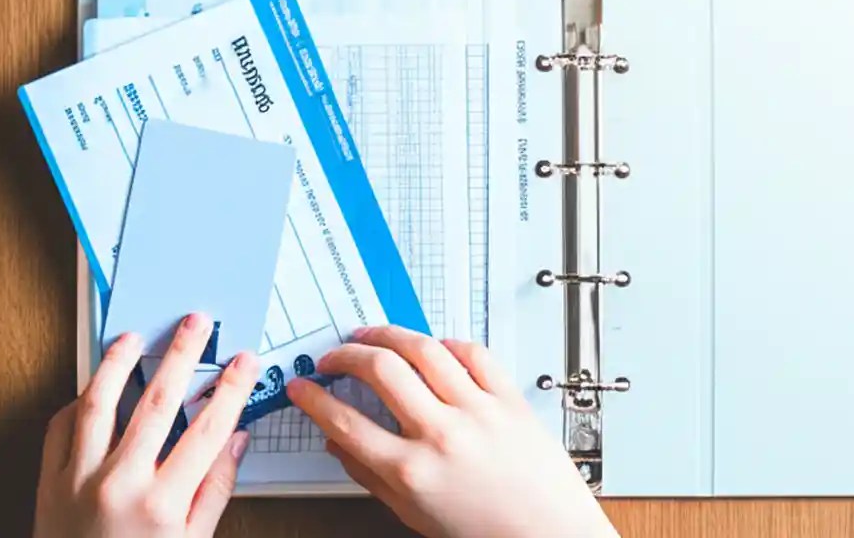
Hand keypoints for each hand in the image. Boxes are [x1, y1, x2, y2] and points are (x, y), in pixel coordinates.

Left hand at [34, 312, 259, 537]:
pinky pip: (60, 429)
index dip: (231, 389)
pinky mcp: (48, 484)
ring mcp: (79, 481)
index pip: (208, 429)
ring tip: (134, 338)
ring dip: (118, 364)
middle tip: (195, 323)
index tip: (243, 363)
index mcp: (163, 503)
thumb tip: (236, 439)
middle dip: (182, 355)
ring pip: (99, 405)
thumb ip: (215, 488)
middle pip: (158, 402)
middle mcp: (120, 485)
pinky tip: (95, 387)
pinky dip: (78, 403)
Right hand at [287, 325, 618, 537]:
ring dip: (389, 334)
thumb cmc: (486, 530)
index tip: (305, 388)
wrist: (548, 533)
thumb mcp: (414, 514)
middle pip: (381, 371)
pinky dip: (447, 342)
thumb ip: (370, 477)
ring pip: (424, 350)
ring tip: (372, 336)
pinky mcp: (509, 398)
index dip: (315, 399)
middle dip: (346, 356)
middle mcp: (442, 435)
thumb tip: (336, 443)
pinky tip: (431, 346)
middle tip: (334, 357)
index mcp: (413, 471)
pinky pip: (473, 353)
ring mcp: (478, 411)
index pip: (345, 422)